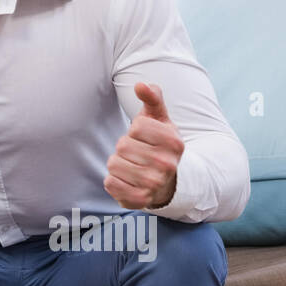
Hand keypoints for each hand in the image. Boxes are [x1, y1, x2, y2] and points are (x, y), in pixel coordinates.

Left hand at [104, 82, 183, 210]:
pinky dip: (112, 180)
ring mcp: (155, 184)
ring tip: (132, 167)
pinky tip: (126, 181)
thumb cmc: (157, 144)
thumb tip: (141, 84)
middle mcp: (168, 165)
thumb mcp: (159, 119)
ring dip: (117, 163)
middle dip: (125, 148)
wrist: (165, 182)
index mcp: (175, 141)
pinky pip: (110, 184)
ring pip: (114, 164)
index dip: (135, 130)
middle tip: (138, 154)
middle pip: (123, 145)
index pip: (136, 126)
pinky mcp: (140, 200)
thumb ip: (152, 98)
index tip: (145, 138)